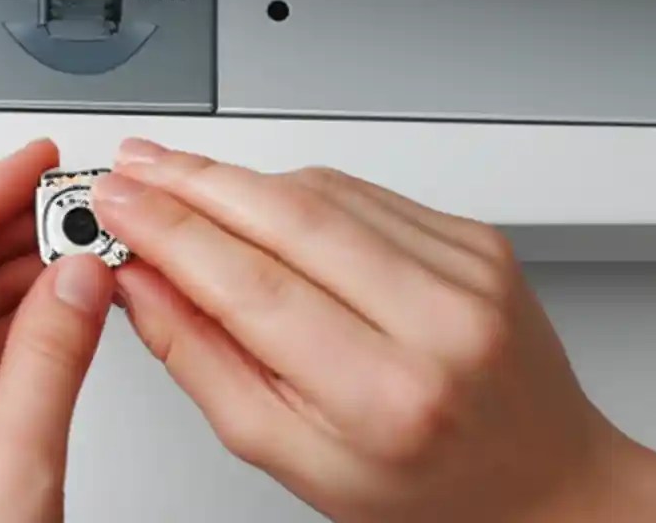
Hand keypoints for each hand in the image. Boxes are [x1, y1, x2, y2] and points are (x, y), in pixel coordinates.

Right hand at [94, 139, 655, 522]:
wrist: (539, 477)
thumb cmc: (422, 485)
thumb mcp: (291, 456)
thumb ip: (205, 363)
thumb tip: (140, 285)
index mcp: (384, 393)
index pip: (248, 284)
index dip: (168, 231)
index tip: (115, 205)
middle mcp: (437, 320)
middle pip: (284, 216)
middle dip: (190, 181)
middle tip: (129, 170)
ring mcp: (464, 268)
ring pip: (319, 189)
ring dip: (234, 176)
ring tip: (173, 177)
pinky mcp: (473, 236)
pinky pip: (361, 189)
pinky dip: (293, 185)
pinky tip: (254, 195)